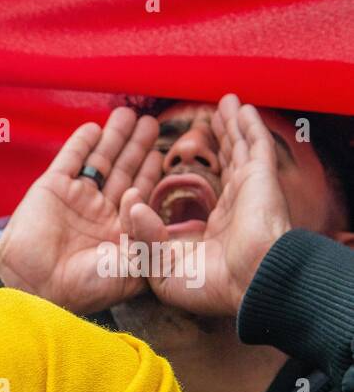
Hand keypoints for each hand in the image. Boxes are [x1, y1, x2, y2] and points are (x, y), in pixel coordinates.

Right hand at [0, 107, 161, 314]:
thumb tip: (140, 196)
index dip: (150, 171)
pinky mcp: (52, 189)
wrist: (36, 287)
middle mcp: (98, 212)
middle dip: (136, 146)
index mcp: (119, 231)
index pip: (140, 193)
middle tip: (149, 122)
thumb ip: (148, 235)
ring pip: (99, 161)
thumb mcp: (133, 269)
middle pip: (122, 171)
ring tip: (128, 114)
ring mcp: (75, 199)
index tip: (161, 150)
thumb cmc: (85, 287)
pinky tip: (94, 127)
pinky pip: (70, 160)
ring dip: (113, 137)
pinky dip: (81, 143)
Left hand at [127, 94, 290, 316]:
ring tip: (222, 104)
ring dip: (228, 126)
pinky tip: (239, 108)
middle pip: (215, 164)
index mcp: (198, 232)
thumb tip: (131, 204)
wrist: (248, 285)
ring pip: (235, 149)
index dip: (158, 180)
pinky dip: (247, 125)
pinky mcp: (259, 178)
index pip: (176, 197)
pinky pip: (253, 145)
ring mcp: (243, 191)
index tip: (138, 169)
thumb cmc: (205, 287)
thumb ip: (142, 236)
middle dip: (206, 141)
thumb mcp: (158, 267)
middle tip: (197, 119)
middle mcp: (223, 208)